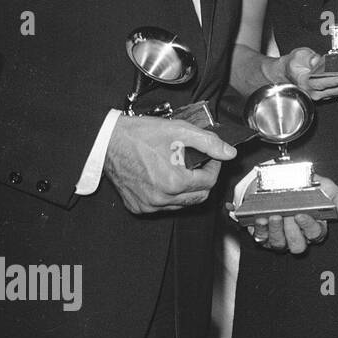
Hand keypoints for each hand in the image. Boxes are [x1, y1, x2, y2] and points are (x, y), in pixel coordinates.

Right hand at [104, 114, 233, 213]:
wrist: (108, 141)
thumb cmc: (139, 135)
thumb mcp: (179, 131)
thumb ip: (209, 142)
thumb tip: (229, 153)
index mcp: (174, 182)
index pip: (209, 181)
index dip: (215, 167)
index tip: (211, 158)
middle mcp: (161, 198)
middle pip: (199, 196)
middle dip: (204, 180)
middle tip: (200, 163)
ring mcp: (148, 205)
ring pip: (182, 203)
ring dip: (188, 189)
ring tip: (181, 168)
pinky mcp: (137, 206)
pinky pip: (163, 206)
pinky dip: (169, 195)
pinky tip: (164, 178)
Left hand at [244, 175, 337, 253]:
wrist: (283, 180)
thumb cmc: (308, 187)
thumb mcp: (328, 188)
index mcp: (315, 227)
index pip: (316, 234)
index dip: (308, 227)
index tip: (301, 214)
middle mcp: (298, 236)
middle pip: (298, 245)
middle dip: (292, 232)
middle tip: (288, 216)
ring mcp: (280, 238)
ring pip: (279, 244)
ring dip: (276, 231)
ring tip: (274, 215)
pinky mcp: (264, 235)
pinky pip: (261, 238)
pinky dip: (261, 229)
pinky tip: (262, 218)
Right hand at [283, 47, 337, 101]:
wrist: (289, 72)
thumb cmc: (294, 63)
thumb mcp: (299, 56)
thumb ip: (309, 58)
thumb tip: (318, 60)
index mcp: (306, 83)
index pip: (323, 83)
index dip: (335, 80)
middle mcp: (314, 92)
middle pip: (335, 89)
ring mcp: (322, 95)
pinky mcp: (328, 94)